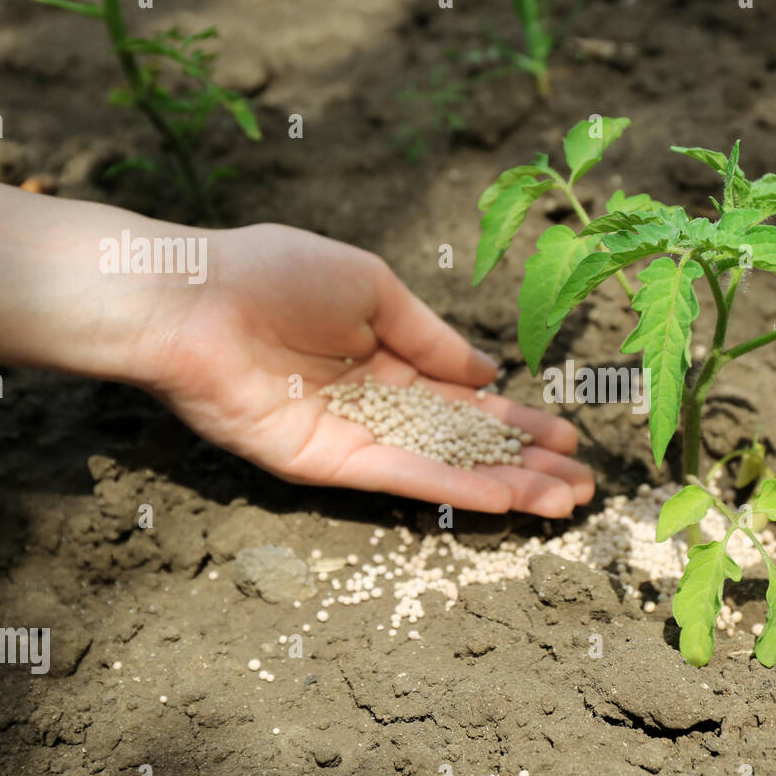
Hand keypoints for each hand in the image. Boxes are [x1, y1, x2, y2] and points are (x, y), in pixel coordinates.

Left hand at [141, 223, 593, 516]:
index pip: (467, 400)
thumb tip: (488, 372)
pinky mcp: (326, 464)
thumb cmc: (277, 274)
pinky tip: (506, 497)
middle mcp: (378, 404)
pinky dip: (454, 489)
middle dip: (526, 463)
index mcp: (388, 357)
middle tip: (583, 485)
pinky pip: (402, 479)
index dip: (519, 419)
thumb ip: (431, 337)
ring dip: (506, 486)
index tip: (568, 437)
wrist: (192, 297)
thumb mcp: (373, 287)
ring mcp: (354, 438)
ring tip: (565, 502)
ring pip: (444, 468)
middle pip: (466, 443)